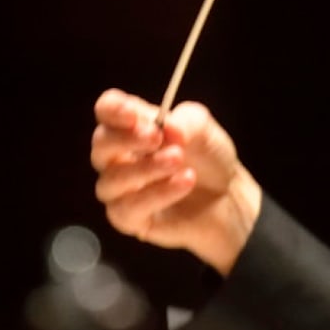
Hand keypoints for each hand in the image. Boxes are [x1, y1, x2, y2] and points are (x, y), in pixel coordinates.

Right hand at [90, 89, 263, 272]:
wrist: (228, 198)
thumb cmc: (208, 160)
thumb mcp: (203, 130)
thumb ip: (184, 122)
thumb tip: (168, 128)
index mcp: (131, 127)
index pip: (106, 111)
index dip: (113, 110)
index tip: (133, 114)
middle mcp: (118, 157)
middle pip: (101, 144)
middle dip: (126, 139)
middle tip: (157, 137)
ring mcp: (120, 190)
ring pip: (112, 180)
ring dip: (145, 168)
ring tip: (177, 160)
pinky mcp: (130, 219)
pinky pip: (128, 208)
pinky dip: (158, 194)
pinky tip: (185, 182)